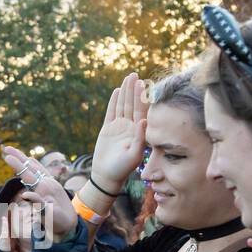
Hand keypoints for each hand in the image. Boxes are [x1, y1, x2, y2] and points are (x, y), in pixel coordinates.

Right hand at [1, 146, 77, 241]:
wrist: (71, 224)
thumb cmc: (59, 222)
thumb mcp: (49, 216)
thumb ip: (38, 203)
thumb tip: (24, 195)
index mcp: (45, 188)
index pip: (28, 174)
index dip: (17, 165)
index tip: (6, 156)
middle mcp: (48, 182)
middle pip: (30, 166)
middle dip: (18, 156)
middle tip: (6, 148)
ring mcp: (51, 182)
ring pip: (36, 166)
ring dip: (24, 158)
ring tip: (14, 152)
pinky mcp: (53, 184)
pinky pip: (42, 170)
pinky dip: (34, 164)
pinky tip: (31, 160)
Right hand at [89, 73, 148, 191]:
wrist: (106, 177)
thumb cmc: (122, 169)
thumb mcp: (134, 155)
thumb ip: (140, 138)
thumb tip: (144, 121)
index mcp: (139, 132)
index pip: (141, 111)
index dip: (142, 97)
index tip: (144, 84)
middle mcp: (130, 127)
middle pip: (132, 105)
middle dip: (133, 90)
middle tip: (135, 75)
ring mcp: (119, 127)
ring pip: (122, 106)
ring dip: (125, 92)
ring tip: (127, 78)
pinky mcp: (108, 129)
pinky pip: (111, 112)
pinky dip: (114, 102)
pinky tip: (117, 91)